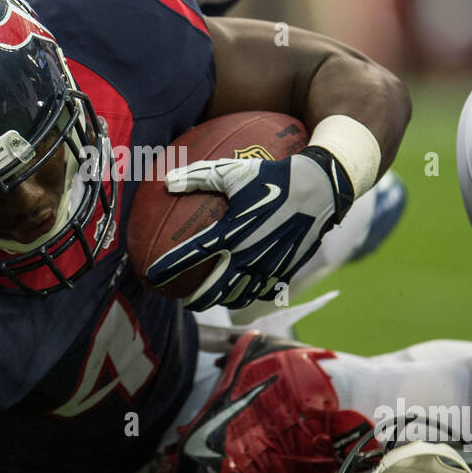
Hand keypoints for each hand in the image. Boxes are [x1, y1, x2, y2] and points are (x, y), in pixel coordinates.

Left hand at [145, 147, 353, 309]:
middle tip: (185, 300)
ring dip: (221, 301)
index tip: (150, 277)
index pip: (191, 255)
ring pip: (238, 297)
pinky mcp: (287, 270)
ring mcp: (268, 267)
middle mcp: (248, 255)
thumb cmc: (274, 175)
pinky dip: (250, 294)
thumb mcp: (234, 171)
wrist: (321, 188)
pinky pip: (262, 291)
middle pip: (213, 292)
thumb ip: (199, 176)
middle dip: (195, 301)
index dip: (168, 268)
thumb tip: (168, 181)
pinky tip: (244, 290)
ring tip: (212, 299)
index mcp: (231, 233)